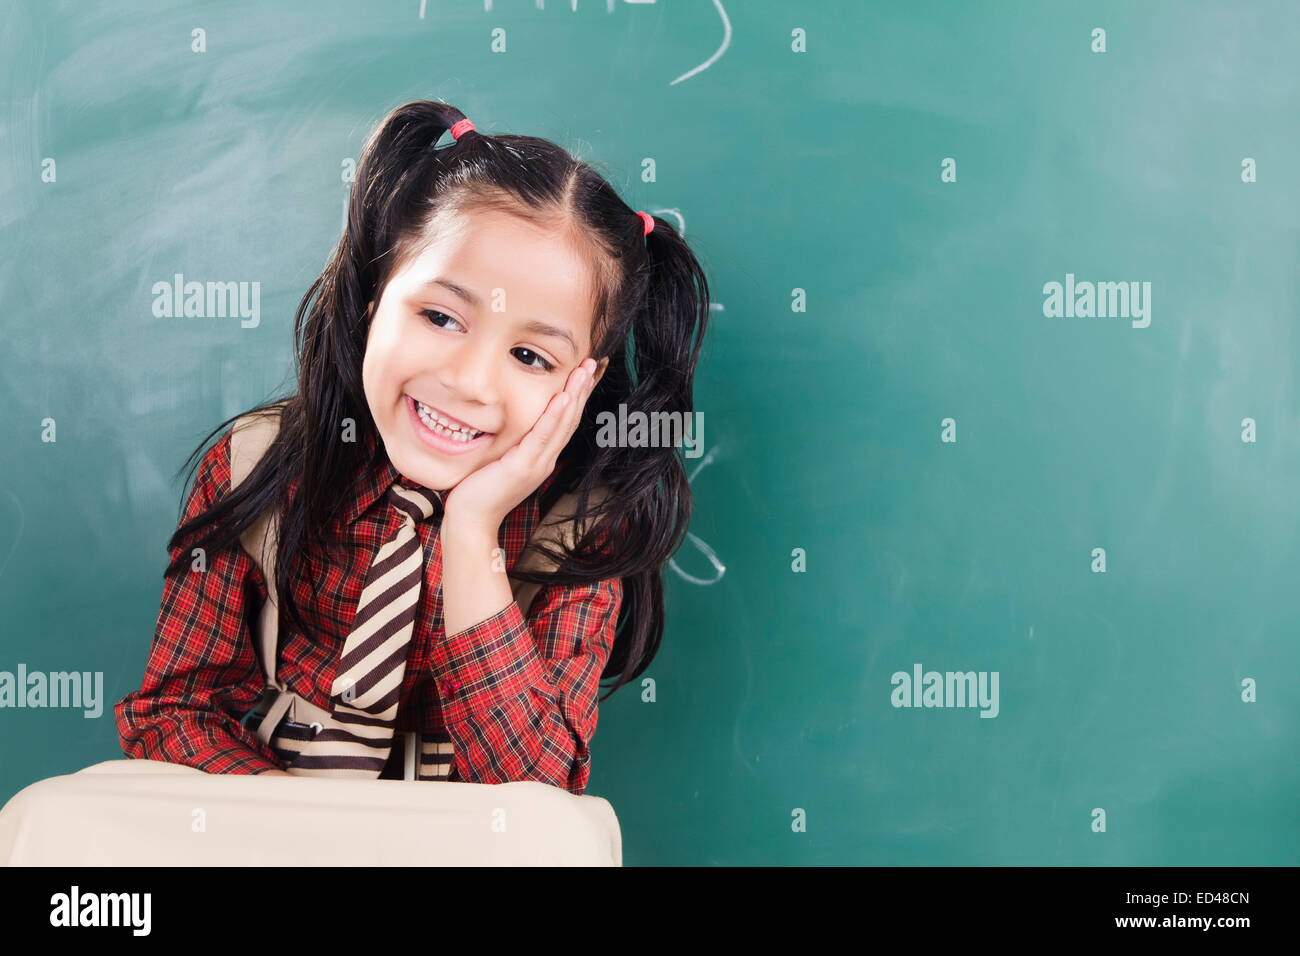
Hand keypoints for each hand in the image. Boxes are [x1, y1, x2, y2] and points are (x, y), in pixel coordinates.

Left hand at [441, 358, 599, 533]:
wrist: (472, 521)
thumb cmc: (480, 490)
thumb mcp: (501, 460)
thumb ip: (513, 442)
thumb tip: (511, 418)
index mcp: (542, 457)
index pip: (564, 421)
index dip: (578, 396)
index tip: (587, 372)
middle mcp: (545, 459)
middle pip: (570, 419)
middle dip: (583, 389)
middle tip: (594, 362)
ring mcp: (536, 464)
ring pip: (561, 424)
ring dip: (575, 395)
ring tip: (584, 371)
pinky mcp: (522, 467)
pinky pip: (542, 437)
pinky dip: (554, 416)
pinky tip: (563, 397)